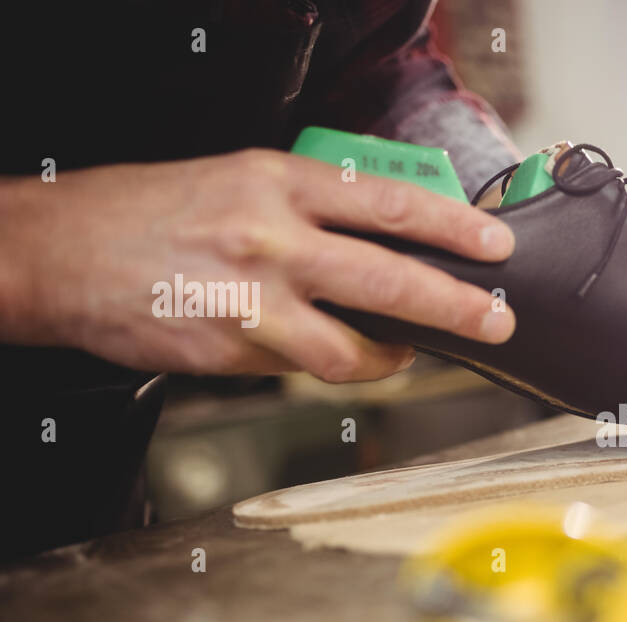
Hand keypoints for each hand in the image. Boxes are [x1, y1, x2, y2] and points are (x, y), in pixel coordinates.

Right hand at [0, 149, 516, 381]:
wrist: (61, 254)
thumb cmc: (153, 213)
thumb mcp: (239, 179)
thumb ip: (312, 206)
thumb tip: (391, 237)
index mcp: (276, 182)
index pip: (388, 205)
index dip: (452, 229)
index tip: (495, 247)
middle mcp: (270, 241)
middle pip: (389, 281)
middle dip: (457, 308)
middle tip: (497, 322)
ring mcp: (251, 304)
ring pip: (351, 349)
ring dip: (391, 356)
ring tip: (408, 350)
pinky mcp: (231, 353)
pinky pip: (301, 369)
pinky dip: (328, 363)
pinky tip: (334, 351)